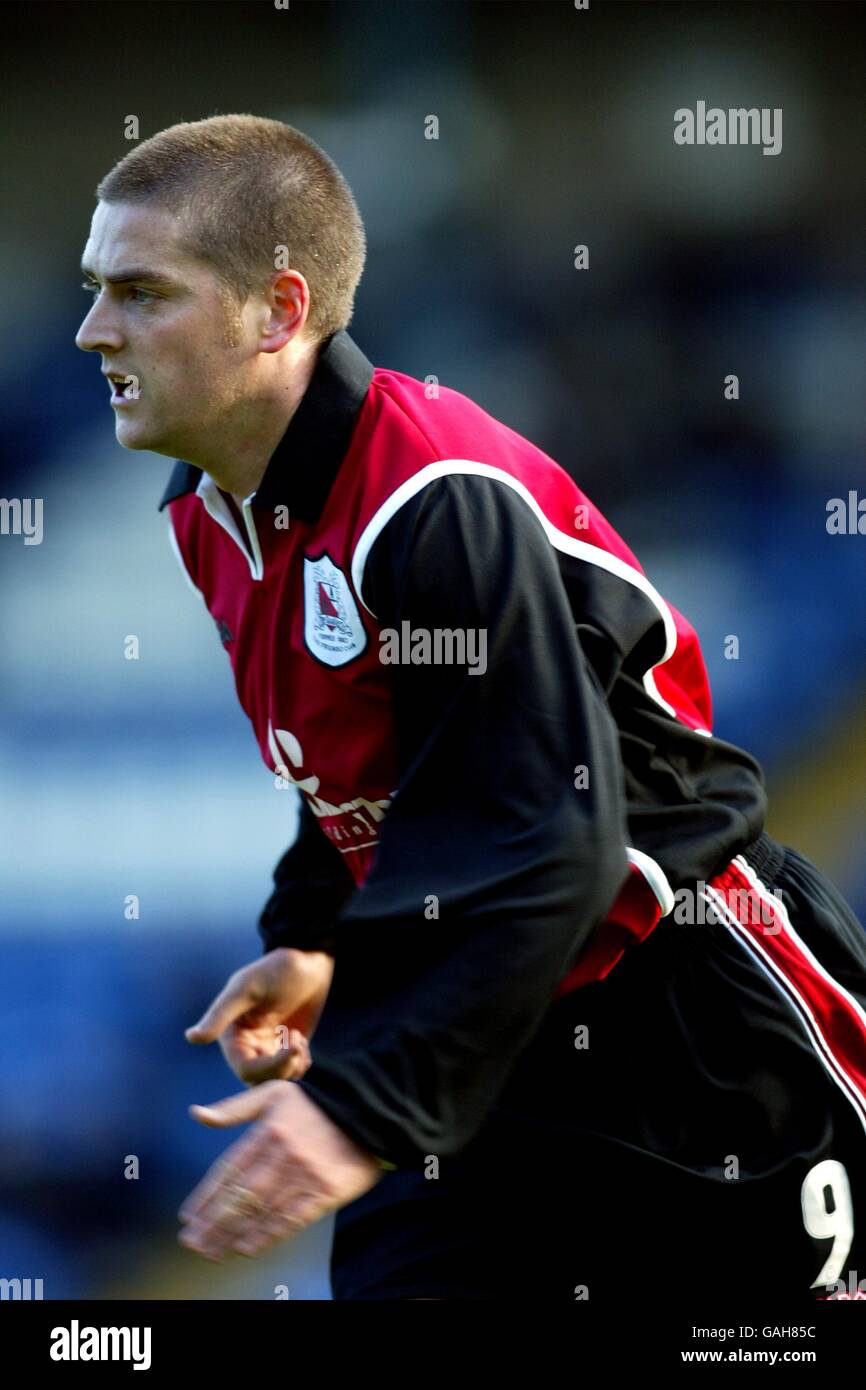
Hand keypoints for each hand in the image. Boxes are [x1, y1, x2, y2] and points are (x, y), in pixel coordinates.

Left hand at [178, 1081, 382, 1259]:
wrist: (368, 1107)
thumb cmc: (313, 1102)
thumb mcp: (272, 1094)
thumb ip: (233, 1108)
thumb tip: (196, 1114)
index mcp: (267, 1131)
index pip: (228, 1170)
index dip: (206, 1197)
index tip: (187, 1218)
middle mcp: (283, 1154)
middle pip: (241, 1197)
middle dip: (213, 1223)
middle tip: (192, 1243)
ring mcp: (305, 1175)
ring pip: (263, 1212)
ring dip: (234, 1234)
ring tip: (213, 1251)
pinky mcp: (327, 1192)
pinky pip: (292, 1219)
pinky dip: (268, 1235)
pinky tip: (248, 1246)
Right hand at [185, 948, 333, 1084]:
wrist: (306, 962)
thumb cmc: (275, 970)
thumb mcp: (246, 988)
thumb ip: (220, 1015)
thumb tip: (192, 1037)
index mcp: (232, 1035)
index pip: (246, 1069)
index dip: (270, 1066)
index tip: (293, 1046)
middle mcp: (247, 1046)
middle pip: (262, 1079)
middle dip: (284, 1067)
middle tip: (299, 1042)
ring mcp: (267, 1049)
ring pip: (277, 1079)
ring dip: (294, 1065)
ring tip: (299, 1039)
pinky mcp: (286, 1049)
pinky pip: (291, 1072)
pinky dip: (300, 1064)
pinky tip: (302, 1042)